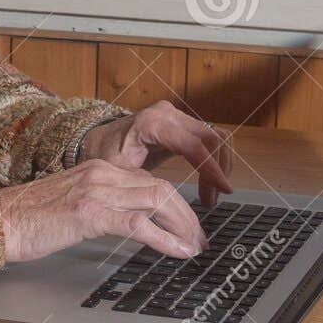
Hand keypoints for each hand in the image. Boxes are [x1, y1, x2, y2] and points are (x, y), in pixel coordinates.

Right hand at [0, 160, 206, 263]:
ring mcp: (96, 191)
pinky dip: (164, 239)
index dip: (177, 204)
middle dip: (188, 215)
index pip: (151, 180)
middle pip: (162, 188)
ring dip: (183, 226)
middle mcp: (101, 173)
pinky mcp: (89, 213)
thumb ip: (100, 204)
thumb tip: (130, 222)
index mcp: (98, 168)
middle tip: (200, 239)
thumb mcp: (71, 203)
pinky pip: (138, 224)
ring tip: (194, 247)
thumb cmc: (27, 220)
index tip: (188, 226)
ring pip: (157, 200)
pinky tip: (177, 252)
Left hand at [78, 101, 234, 207]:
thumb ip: (143, 186)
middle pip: (211, 138)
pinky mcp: (183, 124)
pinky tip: (209, 182)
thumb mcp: (120, 173)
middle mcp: (168, 114)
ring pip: (217, 137)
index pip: (193, 144)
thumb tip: (168, 207)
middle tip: (211, 200)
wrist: (100, 140)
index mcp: (151, 123)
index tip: (223, 189)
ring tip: (210, 195)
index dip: (211, 168)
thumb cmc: (106, 156)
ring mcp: (178, 117)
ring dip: (220, 167)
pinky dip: (216, 160)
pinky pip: (211, 139)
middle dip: (217, 171)